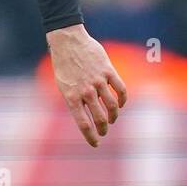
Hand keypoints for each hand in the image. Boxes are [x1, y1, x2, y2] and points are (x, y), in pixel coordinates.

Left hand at [46, 24, 126, 146]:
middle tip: (104, 132)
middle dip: (103, 129)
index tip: (95, 144)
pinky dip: (123, 100)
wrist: (68, 41)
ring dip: (113, 116)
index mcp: (71, 97)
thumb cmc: (63, 64)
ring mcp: (98, 81)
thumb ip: (74, 101)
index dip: (91, 137)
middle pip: (99, 118)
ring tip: (112, 120)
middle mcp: (85, 91)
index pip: (83, 124)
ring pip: (112, 106)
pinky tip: (121, 104)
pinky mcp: (108, 71)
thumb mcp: (63, 86)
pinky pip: (120, 90)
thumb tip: (86, 116)